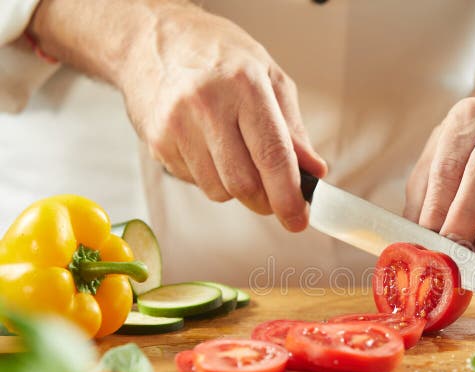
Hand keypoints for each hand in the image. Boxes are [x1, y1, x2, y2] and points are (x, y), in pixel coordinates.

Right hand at [119, 4, 325, 228]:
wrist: (152, 39)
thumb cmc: (217, 54)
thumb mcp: (268, 76)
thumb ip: (292, 128)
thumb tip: (313, 171)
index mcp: (244, 86)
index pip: (272, 156)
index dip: (288, 197)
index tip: (299, 220)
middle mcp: (207, 106)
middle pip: (244, 184)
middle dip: (266, 202)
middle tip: (276, 199)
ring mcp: (176, 126)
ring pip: (219, 191)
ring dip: (237, 190)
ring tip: (237, 156)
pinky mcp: (158, 143)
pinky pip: (195, 182)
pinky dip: (212, 178)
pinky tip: (210, 148)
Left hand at [403, 97, 474, 263]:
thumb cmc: (466, 147)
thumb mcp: (437, 156)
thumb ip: (423, 195)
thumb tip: (413, 239)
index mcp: (470, 116)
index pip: (451, 162)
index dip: (439, 203)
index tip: (428, 236)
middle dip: (467, 216)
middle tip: (450, 251)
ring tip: (473, 263)